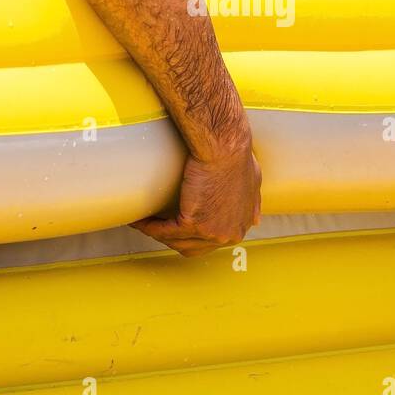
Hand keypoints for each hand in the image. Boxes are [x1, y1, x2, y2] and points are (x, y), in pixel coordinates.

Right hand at [133, 145, 261, 256]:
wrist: (224, 147)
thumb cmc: (236, 156)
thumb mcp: (252, 182)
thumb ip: (253, 202)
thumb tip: (256, 220)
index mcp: (241, 226)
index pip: (211, 242)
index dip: (192, 236)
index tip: (175, 225)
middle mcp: (230, 235)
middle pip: (193, 248)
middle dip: (173, 238)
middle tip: (156, 223)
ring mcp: (213, 232)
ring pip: (176, 242)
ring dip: (157, 233)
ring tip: (143, 222)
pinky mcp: (194, 224)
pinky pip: (164, 232)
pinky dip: (149, 227)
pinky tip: (138, 220)